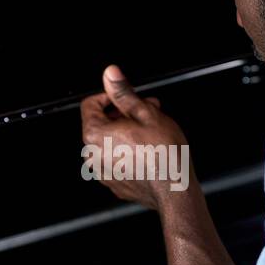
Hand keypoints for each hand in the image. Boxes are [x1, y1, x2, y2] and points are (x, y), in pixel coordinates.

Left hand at [79, 65, 195, 210]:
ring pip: (108, 143)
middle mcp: (92, 155)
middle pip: (100, 124)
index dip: (109, 96)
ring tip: (150, 131)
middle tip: (146, 111)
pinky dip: (126, 152)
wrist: (175, 190)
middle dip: (122, 114)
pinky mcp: (114, 183)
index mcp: (95, 135)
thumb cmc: (164, 154)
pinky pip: (115, 161)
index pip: (89, 105)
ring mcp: (102, 172)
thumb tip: (110, 74)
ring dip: (125, 133)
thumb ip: (123, 92)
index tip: (125, 97)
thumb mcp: (146, 113)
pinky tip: (147, 150)